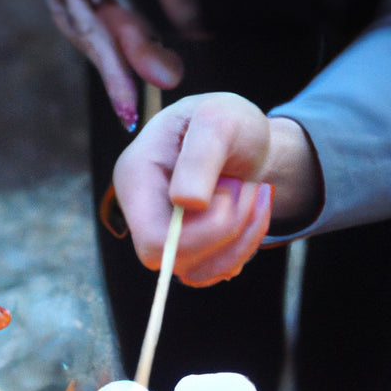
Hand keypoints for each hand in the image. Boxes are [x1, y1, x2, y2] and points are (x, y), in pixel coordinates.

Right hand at [25, 0, 198, 128]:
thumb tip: (193, 26)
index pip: (106, 6)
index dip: (134, 44)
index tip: (161, 75)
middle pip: (89, 32)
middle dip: (117, 73)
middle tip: (138, 113)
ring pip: (81, 37)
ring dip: (107, 70)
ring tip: (130, 106)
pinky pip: (79, 29)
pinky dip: (100, 52)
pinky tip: (120, 74)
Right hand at [111, 93, 317, 284]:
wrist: (244, 138)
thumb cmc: (228, 121)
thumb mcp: (219, 119)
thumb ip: (201, 156)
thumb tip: (186, 202)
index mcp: (135, 178)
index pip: (154, 239)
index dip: (202, 230)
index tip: (233, 187)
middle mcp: (140, 213)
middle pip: (175, 259)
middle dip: (228, 229)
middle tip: (248, 187)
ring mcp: (162, 237)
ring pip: (200, 271)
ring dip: (244, 236)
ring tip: (254, 192)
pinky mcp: (186, 252)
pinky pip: (216, 271)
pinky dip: (246, 244)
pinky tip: (251, 212)